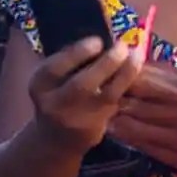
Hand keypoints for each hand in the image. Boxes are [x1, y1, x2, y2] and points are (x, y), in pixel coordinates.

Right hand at [29, 38, 141, 155]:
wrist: (55, 138)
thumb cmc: (58, 95)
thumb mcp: (53, 79)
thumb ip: (71, 61)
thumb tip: (104, 37)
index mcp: (39, 85)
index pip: (54, 68)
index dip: (77, 54)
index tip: (98, 41)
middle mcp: (54, 104)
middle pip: (81, 85)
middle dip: (106, 64)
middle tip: (123, 46)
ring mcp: (75, 120)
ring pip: (105, 96)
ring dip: (124, 74)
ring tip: (136, 55)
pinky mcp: (94, 129)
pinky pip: (114, 103)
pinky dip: (126, 84)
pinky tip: (135, 70)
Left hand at [108, 64, 176, 176]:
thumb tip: (153, 70)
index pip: (140, 78)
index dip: (121, 76)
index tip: (109, 72)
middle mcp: (175, 110)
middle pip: (131, 101)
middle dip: (112, 98)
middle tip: (97, 95)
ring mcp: (174, 134)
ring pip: (133, 124)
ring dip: (115, 119)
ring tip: (100, 115)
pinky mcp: (176, 156)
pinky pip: (144, 145)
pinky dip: (128, 138)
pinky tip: (117, 133)